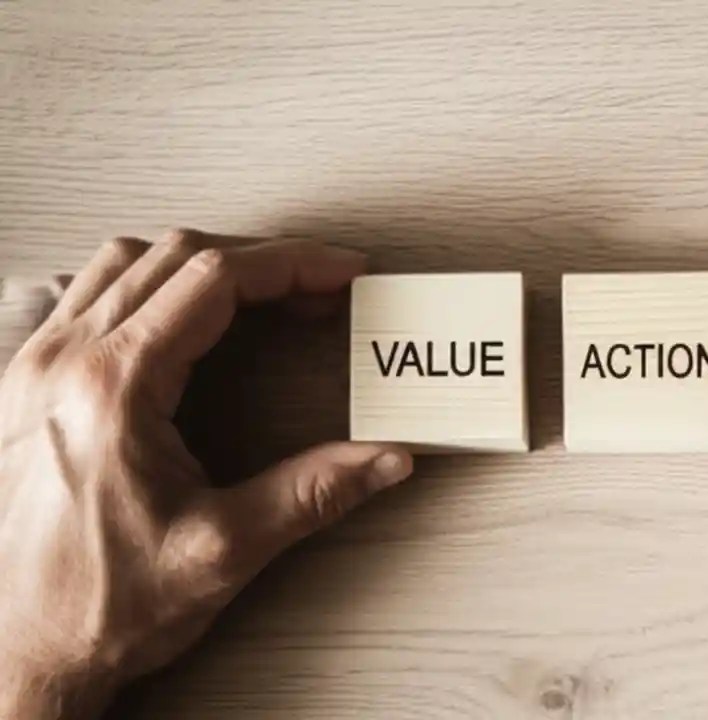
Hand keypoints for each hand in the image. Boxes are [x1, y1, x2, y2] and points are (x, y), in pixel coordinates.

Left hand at [0, 230, 413, 718]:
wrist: (17, 651)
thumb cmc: (102, 604)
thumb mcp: (224, 550)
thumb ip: (313, 494)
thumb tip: (389, 459)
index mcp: (114, 387)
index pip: (215, 279)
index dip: (293, 265)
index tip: (344, 273)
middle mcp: (65, 361)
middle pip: (175, 256)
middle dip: (262, 261)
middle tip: (322, 291)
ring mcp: (35, 368)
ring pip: (125, 262)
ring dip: (202, 264)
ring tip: (263, 296)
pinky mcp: (24, 386)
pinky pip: (86, 293)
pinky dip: (148, 284)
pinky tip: (182, 318)